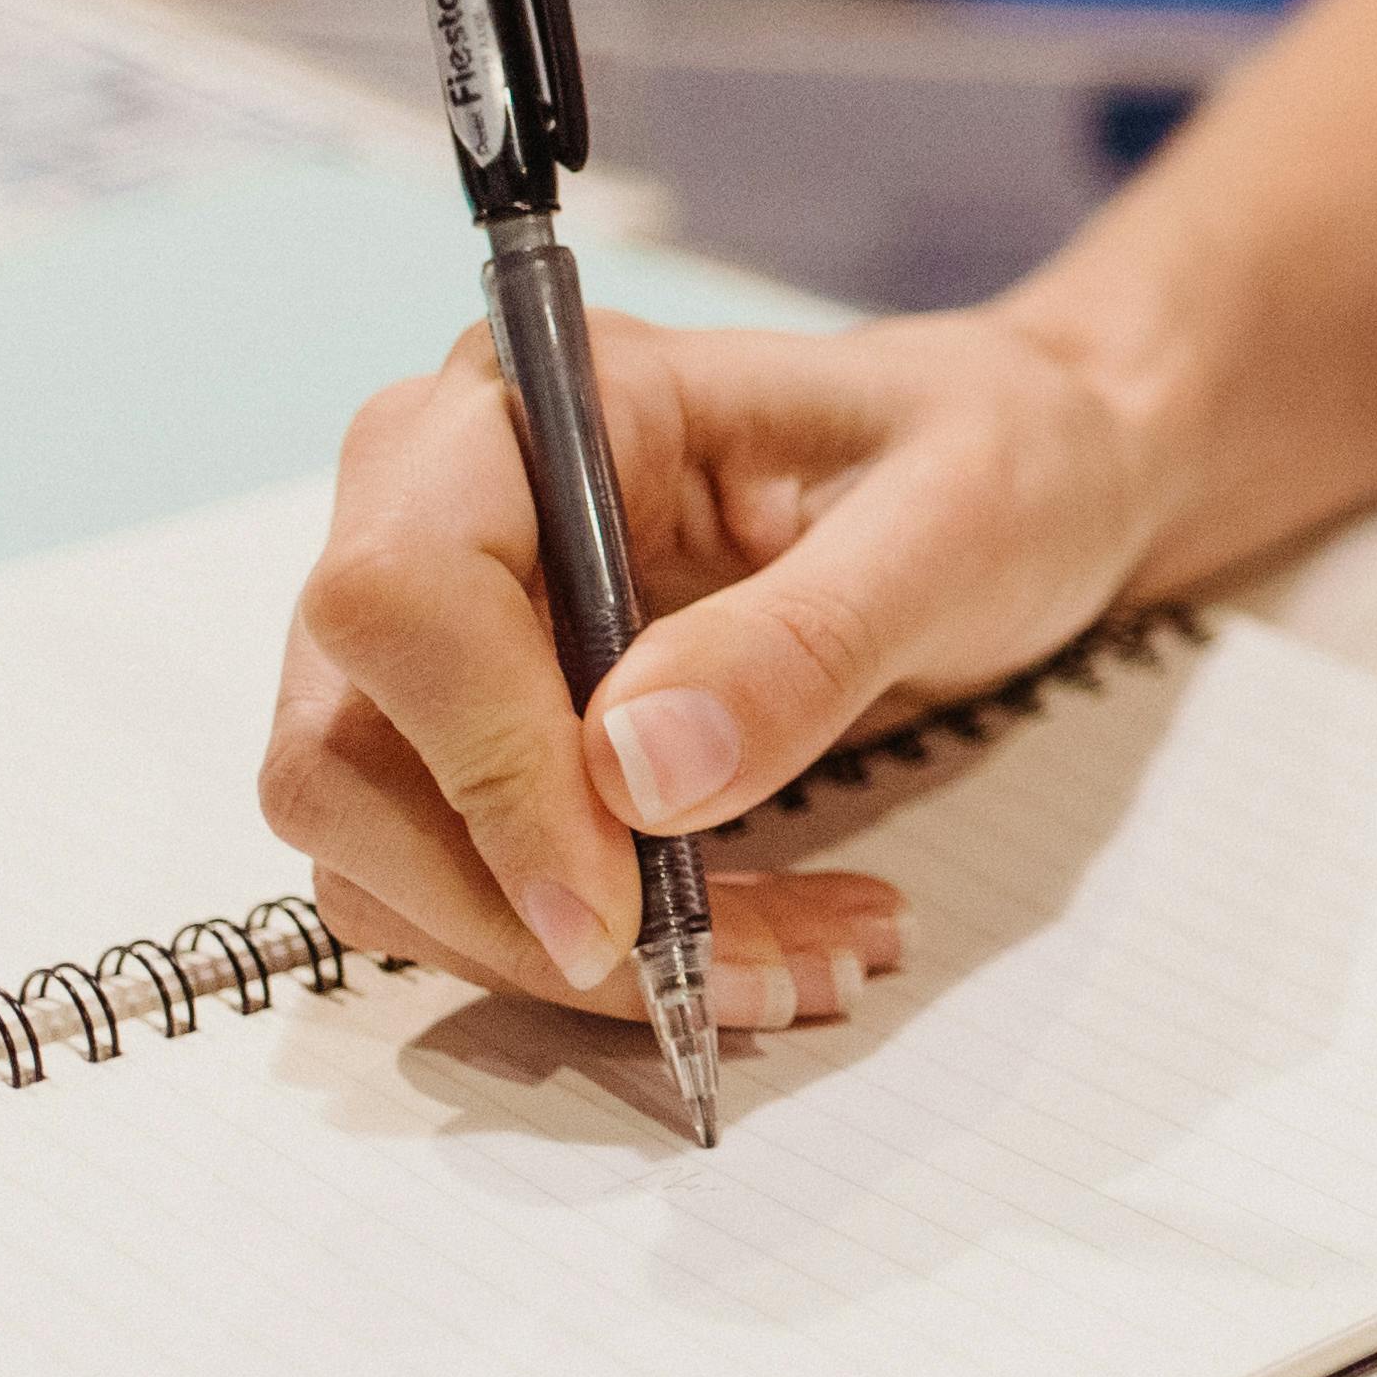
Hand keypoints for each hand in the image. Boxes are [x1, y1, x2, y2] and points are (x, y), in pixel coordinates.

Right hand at [259, 311, 1169, 1021]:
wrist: (1030, 480)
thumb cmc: (998, 454)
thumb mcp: (960, 521)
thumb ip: (808, 635)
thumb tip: (634, 772)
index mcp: (537, 402)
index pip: (401, 596)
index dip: (484, 770)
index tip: (617, 909)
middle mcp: (444, 506)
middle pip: (346, 755)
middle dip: (522, 906)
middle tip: (740, 975)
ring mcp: (446, 634)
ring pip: (384, 853)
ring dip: (569, 957)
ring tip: (800, 963)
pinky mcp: (484, 736)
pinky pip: (463, 883)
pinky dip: (592, 955)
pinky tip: (766, 948)